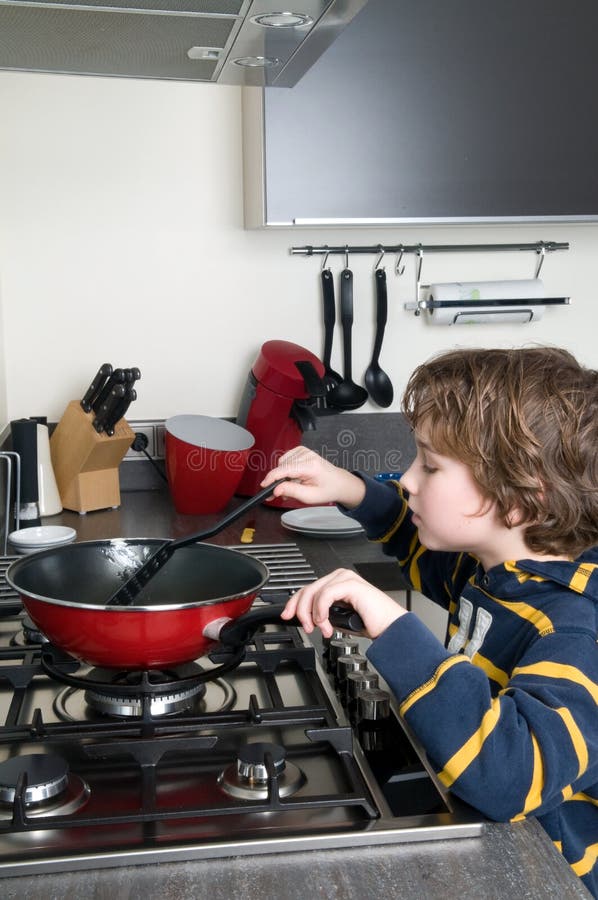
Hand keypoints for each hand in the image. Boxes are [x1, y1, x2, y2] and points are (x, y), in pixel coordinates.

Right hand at [261, 447, 365, 508]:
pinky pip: (285, 460)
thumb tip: (276, 489)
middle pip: (281, 467)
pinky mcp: (301, 451)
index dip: (272, 478)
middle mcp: (307, 455)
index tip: (264, 486)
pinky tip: (295, 477)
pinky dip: (286, 470)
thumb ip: (291, 492)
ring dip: (284, 476)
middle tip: (284, 494)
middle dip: (279, 481)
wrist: (338, 483)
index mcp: (310, 465)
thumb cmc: (327, 489)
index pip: (285, 469)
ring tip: (294, 486)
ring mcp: (304, 451)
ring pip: (281, 464)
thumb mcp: (309, 497)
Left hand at [282, 568, 406, 639]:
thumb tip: (307, 617)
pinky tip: (324, 622)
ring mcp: (345, 578)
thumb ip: (323, 613)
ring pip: (314, 592)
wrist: (389, 628)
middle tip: (305, 626)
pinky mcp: (350, 584)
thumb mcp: (337, 618)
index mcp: (337, 582)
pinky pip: (325, 595)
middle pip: (308, 589)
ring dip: (312, 614)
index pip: (309, 588)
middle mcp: (340, 576)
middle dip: (300, 609)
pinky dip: (320, 610)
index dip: (295, 602)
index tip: (287, 615)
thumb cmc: (370, 623)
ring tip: (320, 628)